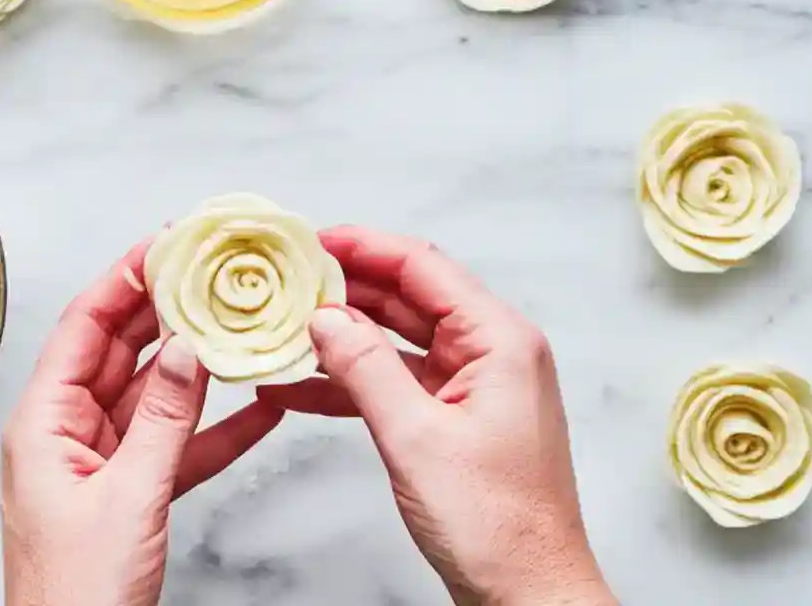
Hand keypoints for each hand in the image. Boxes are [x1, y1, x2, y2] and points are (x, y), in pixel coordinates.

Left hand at [2, 240, 283, 605]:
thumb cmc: (75, 596)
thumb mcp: (129, 497)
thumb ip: (163, 419)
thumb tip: (188, 348)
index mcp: (43, 424)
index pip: (83, 329)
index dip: (123, 281)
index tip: (165, 245)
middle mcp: (66, 434)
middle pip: (120, 354)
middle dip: (167, 313)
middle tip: (210, 273)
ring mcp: (99, 463)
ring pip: (153, 397)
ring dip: (199, 368)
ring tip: (241, 325)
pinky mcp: (129, 494)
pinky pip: (174, 447)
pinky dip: (215, 430)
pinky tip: (260, 410)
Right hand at [259, 227, 615, 605]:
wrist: (529, 593)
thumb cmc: (496, 525)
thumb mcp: (416, 437)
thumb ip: (364, 368)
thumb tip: (323, 316)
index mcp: (499, 340)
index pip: (422, 266)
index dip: (363, 246)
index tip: (311, 241)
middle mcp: (491, 353)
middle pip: (408, 298)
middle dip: (345, 289)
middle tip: (286, 281)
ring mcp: (474, 387)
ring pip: (397, 341)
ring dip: (342, 338)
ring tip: (282, 328)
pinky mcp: (456, 420)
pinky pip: (397, 383)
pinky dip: (352, 383)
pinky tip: (300, 386)